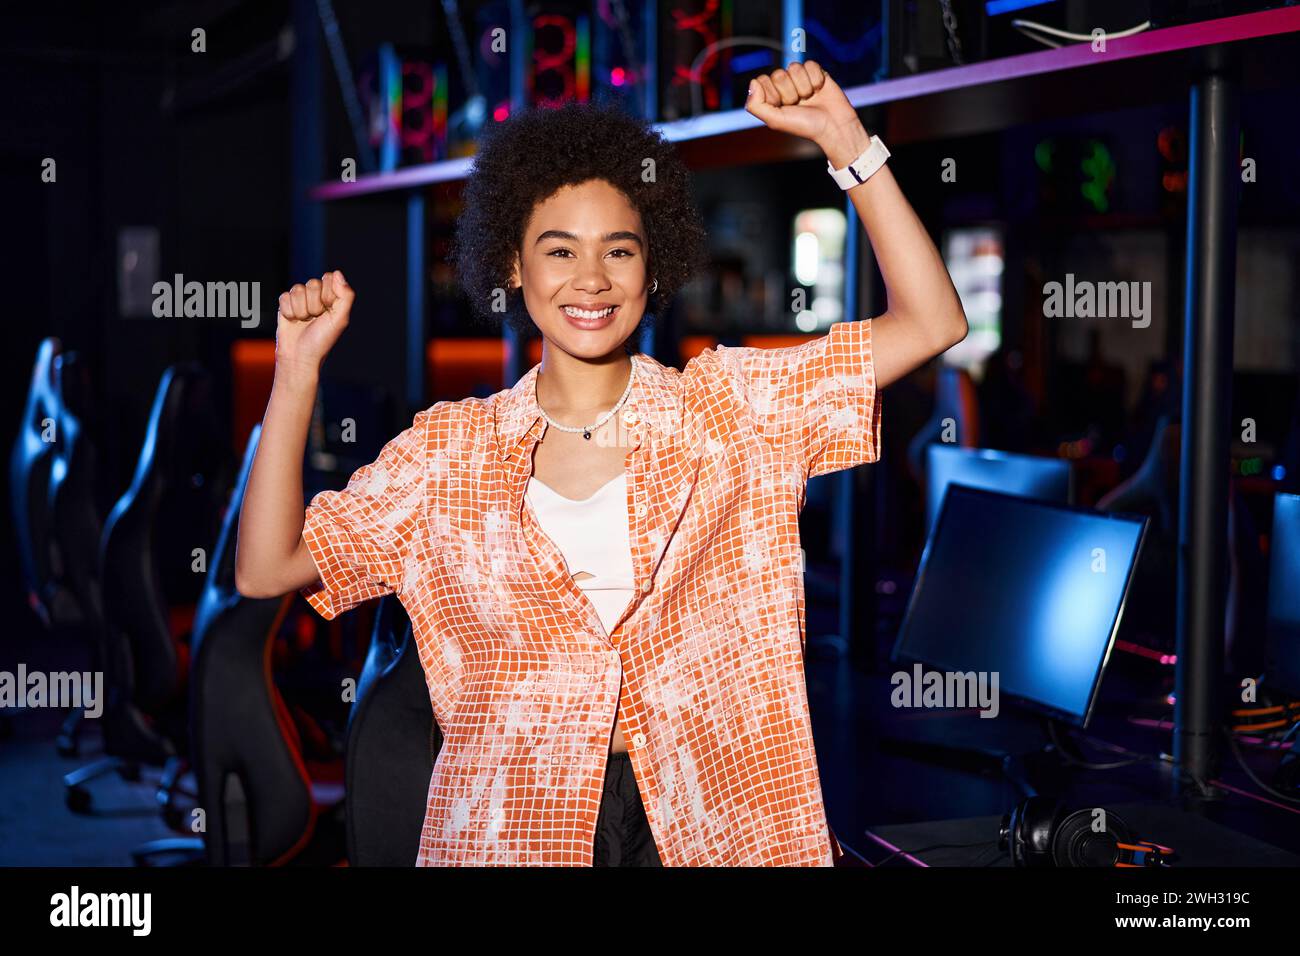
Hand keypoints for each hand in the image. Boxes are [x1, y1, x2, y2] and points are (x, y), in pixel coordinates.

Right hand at [274, 270, 353, 375]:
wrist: (299, 356)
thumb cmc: (322, 340)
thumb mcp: (340, 319)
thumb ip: (345, 295)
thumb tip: (337, 273)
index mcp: (333, 298)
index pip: (328, 278)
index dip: (327, 295)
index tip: (328, 311)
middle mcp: (317, 297)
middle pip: (312, 283)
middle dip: (314, 304)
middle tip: (315, 319)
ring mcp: (300, 300)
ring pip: (297, 289)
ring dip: (301, 309)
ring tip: (304, 321)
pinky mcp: (285, 304)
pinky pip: (284, 296)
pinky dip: (289, 311)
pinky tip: (292, 321)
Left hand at [744, 60, 865, 156]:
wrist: (833, 125)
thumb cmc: (804, 125)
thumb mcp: (775, 121)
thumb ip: (756, 105)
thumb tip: (753, 81)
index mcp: (772, 96)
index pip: (762, 80)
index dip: (772, 94)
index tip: (782, 107)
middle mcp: (784, 85)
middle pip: (778, 74)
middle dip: (790, 92)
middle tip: (798, 104)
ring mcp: (800, 78)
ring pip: (794, 67)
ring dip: (803, 86)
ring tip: (809, 98)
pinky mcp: (815, 71)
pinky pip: (810, 64)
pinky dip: (816, 79)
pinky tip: (819, 90)